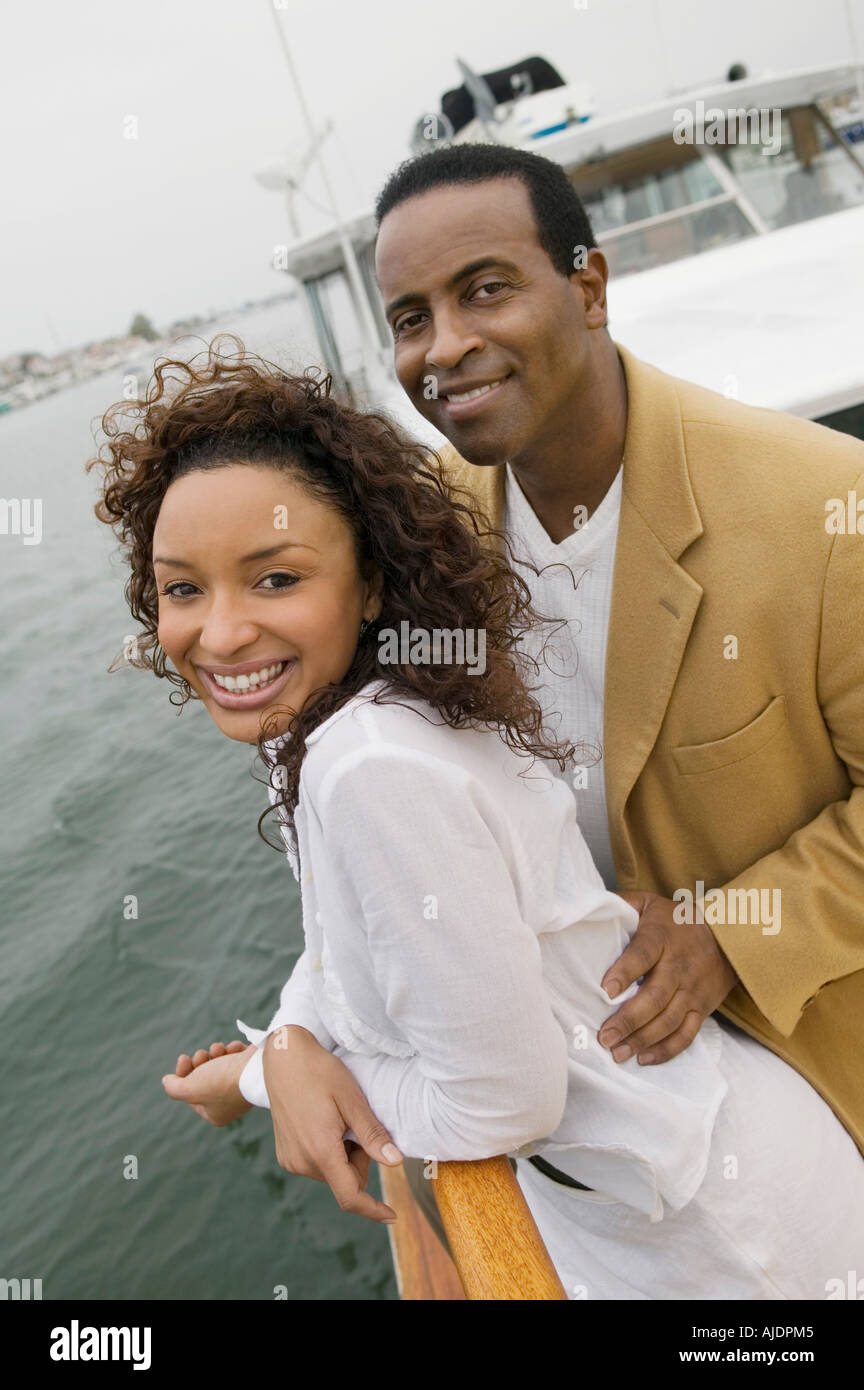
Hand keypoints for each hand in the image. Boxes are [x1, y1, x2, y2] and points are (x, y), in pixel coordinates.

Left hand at [161, 1040, 253, 1125]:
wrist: (258, 1067)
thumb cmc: (223, 1081)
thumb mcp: (190, 1088)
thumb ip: (174, 1088)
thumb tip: (167, 1082)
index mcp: (215, 1114)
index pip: (190, 1093)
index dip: (183, 1073)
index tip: (183, 1058)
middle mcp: (228, 1102)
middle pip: (204, 1076)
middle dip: (201, 1060)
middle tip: (202, 1054)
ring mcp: (241, 1085)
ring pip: (219, 1063)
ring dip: (215, 1052)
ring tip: (219, 1048)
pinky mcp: (251, 1069)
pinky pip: (236, 1057)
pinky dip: (232, 1050)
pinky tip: (235, 1048)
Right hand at [262, 1025, 402, 1224]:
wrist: (284, 1058)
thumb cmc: (321, 1073)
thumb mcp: (353, 1101)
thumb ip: (372, 1136)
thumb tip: (395, 1163)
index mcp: (320, 1152)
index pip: (350, 1197)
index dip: (373, 1209)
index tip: (393, 1216)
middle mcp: (302, 1162)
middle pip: (345, 1180)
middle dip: (359, 1160)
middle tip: (355, 1123)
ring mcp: (290, 1160)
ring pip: (332, 1172)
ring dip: (343, 1154)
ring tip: (336, 1118)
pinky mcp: (285, 1155)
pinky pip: (317, 1164)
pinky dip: (328, 1151)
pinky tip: (322, 1122)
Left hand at [599, 890, 738, 1064]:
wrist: (728, 934)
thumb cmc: (676, 920)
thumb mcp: (650, 903)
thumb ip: (622, 904)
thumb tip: (589, 907)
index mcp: (661, 938)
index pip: (642, 954)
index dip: (624, 972)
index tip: (605, 990)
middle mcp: (678, 966)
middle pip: (655, 997)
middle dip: (629, 1020)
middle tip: (604, 1036)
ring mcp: (692, 990)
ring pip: (669, 1021)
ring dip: (643, 1040)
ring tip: (618, 1052)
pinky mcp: (702, 1008)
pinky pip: (686, 1034)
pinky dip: (666, 1050)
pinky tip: (644, 1058)